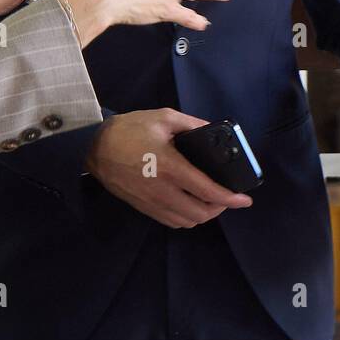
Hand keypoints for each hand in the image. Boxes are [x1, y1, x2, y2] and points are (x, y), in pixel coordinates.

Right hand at [85, 108, 252, 227]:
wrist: (95, 146)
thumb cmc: (129, 129)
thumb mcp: (163, 117)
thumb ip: (191, 123)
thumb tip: (212, 129)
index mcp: (171, 167)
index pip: (207, 190)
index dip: (230, 198)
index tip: (245, 200)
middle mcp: (162, 190)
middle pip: (200, 213)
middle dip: (219, 208)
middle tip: (226, 196)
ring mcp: (151, 202)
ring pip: (186, 221)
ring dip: (202, 215)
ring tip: (209, 201)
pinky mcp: (142, 207)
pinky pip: (171, 222)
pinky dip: (186, 218)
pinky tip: (189, 205)